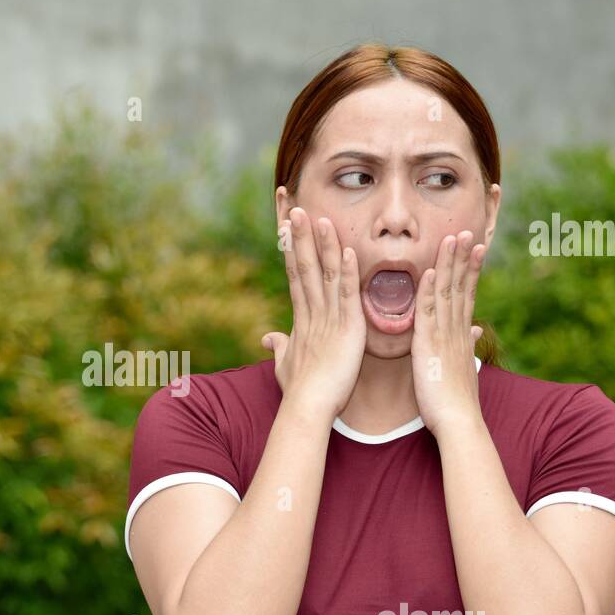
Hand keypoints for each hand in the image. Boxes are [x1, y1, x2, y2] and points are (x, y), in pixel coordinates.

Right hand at [261, 205, 366, 423]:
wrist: (307, 408)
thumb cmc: (299, 391)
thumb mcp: (285, 365)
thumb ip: (279, 347)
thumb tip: (268, 338)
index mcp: (302, 318)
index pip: (296, 275)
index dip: (292, 249)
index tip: (287, 225)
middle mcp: (311, 312)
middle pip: (303, 265)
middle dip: (298, 235)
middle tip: (294, 206)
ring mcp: (327, 317)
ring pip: (324, 273)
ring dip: (321, 243)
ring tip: (317, 216)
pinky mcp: (345, 327)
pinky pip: (346, 294)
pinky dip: (346, 271)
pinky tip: (346, 249)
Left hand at [411, 229, 486, 435]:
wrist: (459, 422)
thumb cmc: (457, 401)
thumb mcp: (464, 369)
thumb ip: (468, 346)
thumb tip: (476, 333)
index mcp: (461, 334)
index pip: (467, 294)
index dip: (471, 269)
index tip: (475, 246)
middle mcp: (457, 330)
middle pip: (462, 286)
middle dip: (464, 257)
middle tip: (468, 230)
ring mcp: (445, 336)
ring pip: (447, 293)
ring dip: (448, 264)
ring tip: (453, 238)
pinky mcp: (430, 346)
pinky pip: (428, 314)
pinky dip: (428, 293)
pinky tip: (427, 273)